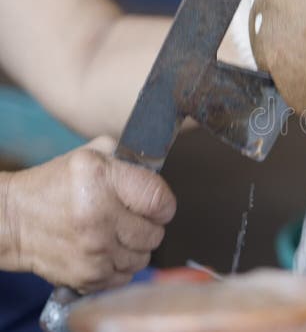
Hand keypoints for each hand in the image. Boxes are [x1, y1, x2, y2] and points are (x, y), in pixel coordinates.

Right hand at [4, 137, 175, 292]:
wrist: (12, 222)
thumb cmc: (54, 187)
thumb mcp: (88, 156)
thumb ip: (128, 158)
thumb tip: (156, 168)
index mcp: (102, 181)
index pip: (160, 201)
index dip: (162, 205)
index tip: (154, 205)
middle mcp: (100, 218)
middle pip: (155, 234)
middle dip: (147, 226)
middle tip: (128, 219)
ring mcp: (94, 251)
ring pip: (142, 258)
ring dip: (133, 248)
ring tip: (114, 235)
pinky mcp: (87, 277)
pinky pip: (124, 277)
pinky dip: (119, 266)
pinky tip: (104, 251)